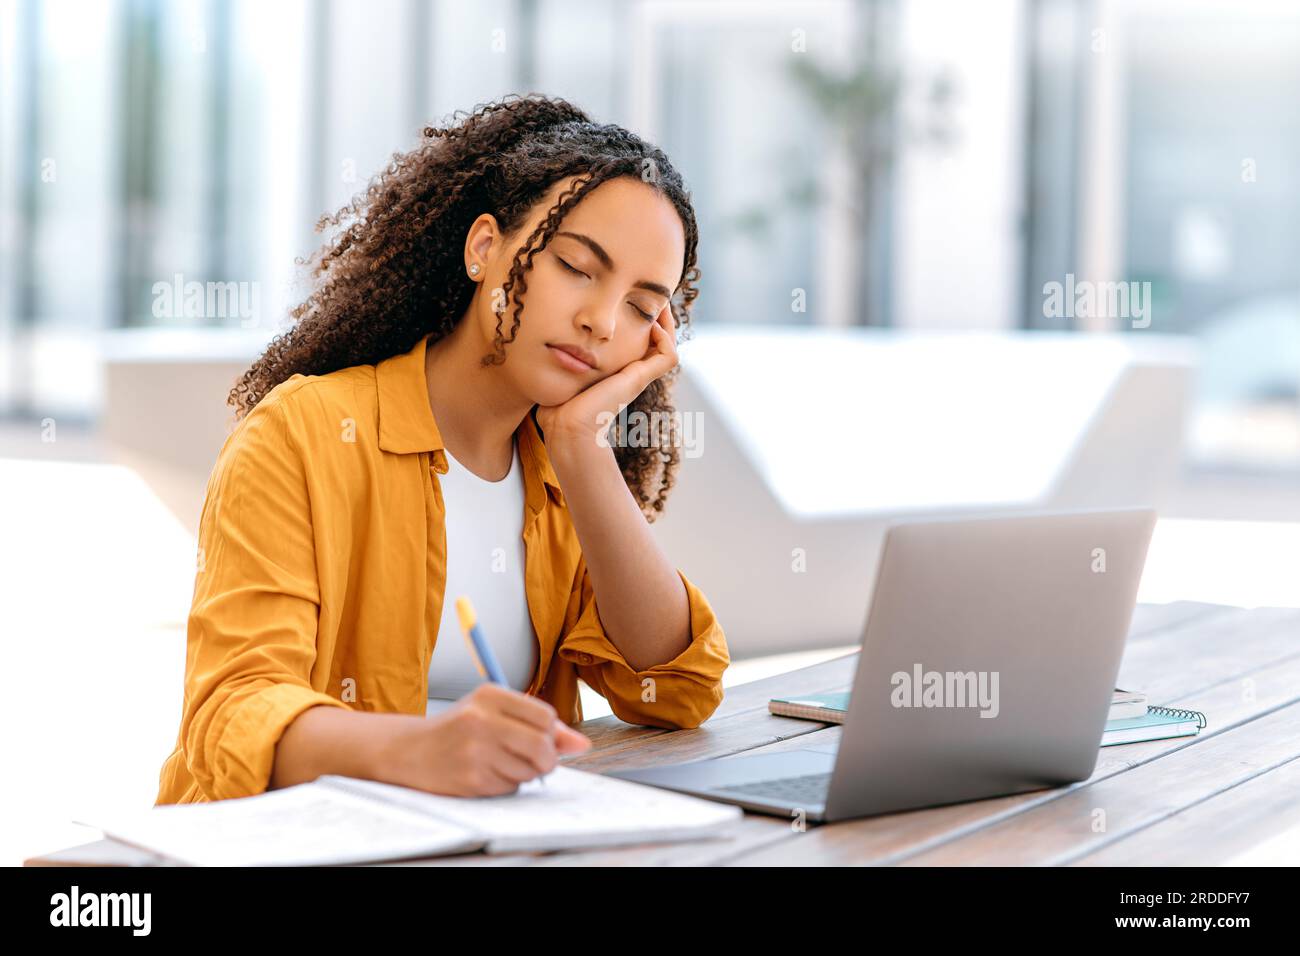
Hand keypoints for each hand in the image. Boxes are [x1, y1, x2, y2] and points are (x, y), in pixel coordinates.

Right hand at [377, 684, 591, 796]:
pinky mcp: (471, 778)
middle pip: (542, 745)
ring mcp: (475, 750)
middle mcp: (481, 719)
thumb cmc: (460, 729)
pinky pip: (510, 787)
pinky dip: (506, 784)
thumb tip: (582, 744)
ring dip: (524, 772)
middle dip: (547, 759)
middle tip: (537, 761)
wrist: (411, 751)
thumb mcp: (494, 712)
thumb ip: (538, 725)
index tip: (542, 737)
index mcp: (490, 694)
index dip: (552, 732)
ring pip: (529, 770)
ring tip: (499, 762)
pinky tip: (486, 773)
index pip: (545, 716)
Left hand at [535, 303, 678, 450]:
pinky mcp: (639, 380)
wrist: (566, 426)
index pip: (638, 340)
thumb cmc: (558, 404)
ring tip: (660, 302)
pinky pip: (669, 357)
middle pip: (658, 340)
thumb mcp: (563, 368)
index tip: (633, 297)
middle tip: (653, 294)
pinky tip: (652, 325)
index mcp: (616, 370)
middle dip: (657, 315)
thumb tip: (550, 335)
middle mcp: (630, 372)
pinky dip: (667, 339)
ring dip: (668, 323)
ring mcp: (637, 376)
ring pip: (668, 346)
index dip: (640, 319)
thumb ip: (563, 353)